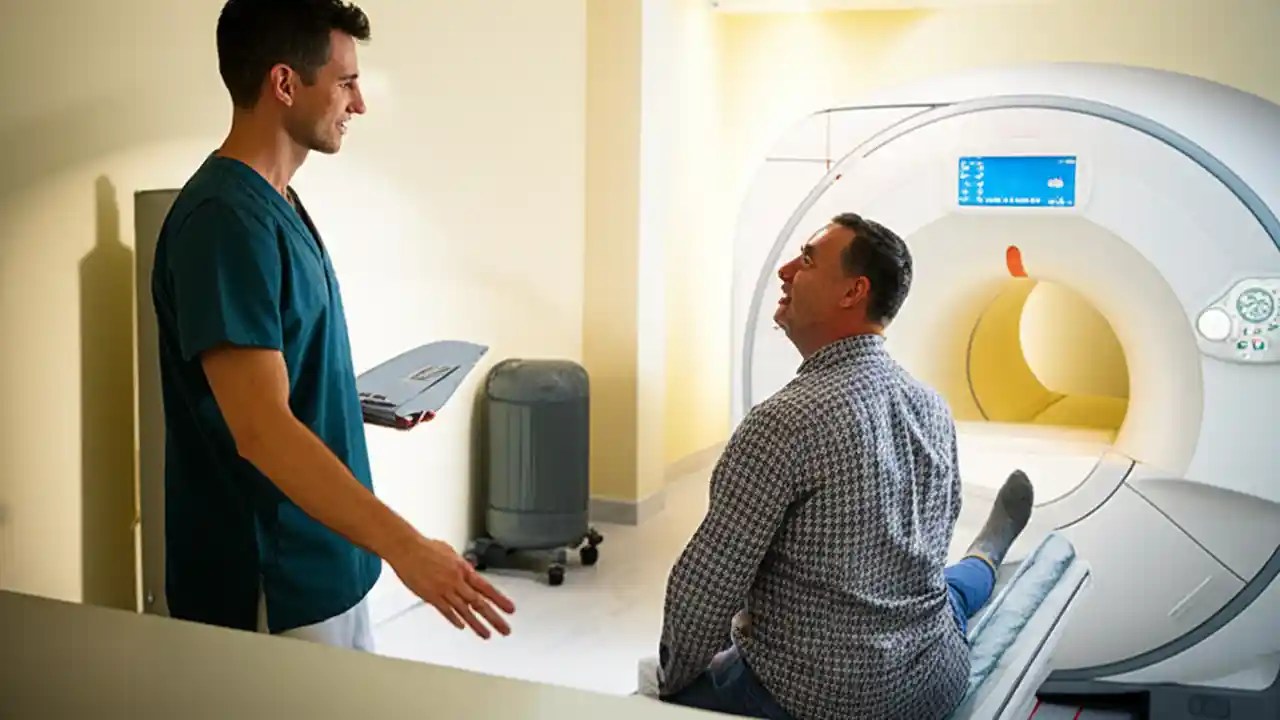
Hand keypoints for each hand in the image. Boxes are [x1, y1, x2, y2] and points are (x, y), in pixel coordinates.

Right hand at [389, 536, 515, 638]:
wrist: (408, 549)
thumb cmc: (427, 548)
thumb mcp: (451, 553)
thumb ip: (462, 565)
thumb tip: (470, 569)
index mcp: (464, 570)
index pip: (487, 588)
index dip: (500, 600)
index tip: (510, 609)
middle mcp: (457, 582)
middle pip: (479, 603)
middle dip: (494, 618)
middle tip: (505, 629)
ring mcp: (444, 590)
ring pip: (464, 611)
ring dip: (477, 624)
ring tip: (487, 635)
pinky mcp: (431, 596)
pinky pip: (445, 611)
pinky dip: (455, 619)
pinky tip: (463, 627)